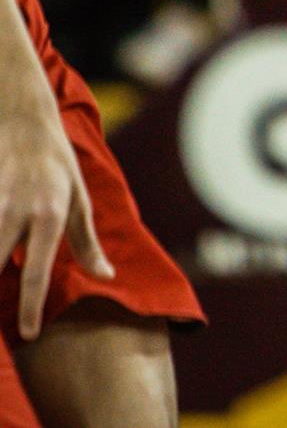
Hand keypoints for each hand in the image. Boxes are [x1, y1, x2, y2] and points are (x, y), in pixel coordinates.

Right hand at [0, 99, 112, 338]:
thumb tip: (106, 275)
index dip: (31, 306)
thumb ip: (86, 241)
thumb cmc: (58, 164)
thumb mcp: (80, 198)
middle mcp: (17, 212)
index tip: (27, 334)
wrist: (25, 121)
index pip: (37, 270)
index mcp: (50, 215)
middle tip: (0, 331)